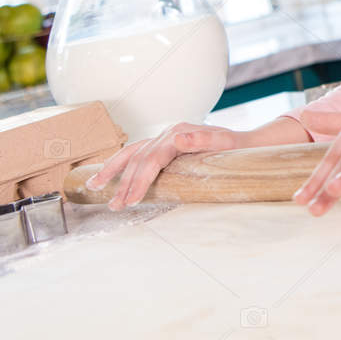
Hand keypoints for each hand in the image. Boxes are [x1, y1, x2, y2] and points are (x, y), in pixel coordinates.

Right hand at [86, 122, 262, 209]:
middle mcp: (169, 133)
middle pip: (139, 158)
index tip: (131, 200)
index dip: (140, 180)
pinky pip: (137, 154)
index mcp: (180, 133)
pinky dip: (121, 164)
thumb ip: (202, 140)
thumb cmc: (238, 148)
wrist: (248, 143)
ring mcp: (165, 138)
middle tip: (114, 206)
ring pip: (132, 154)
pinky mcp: (165, 146)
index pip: (152, 158)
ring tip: (92, 187)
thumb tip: (177, 138)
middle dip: (124, 183)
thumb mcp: (226, 144)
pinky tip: (109, 176)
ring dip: (112, 170)